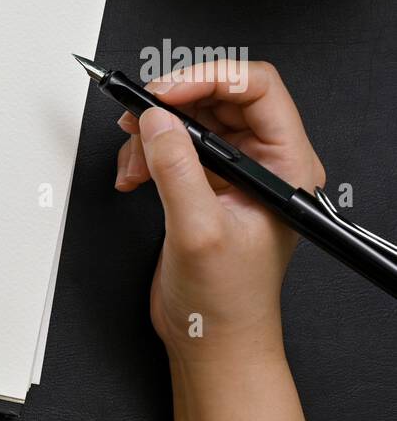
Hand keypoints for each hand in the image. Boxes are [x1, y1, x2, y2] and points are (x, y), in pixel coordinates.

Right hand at [113, 61, 324, 360]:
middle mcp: (264, 163)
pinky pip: (173, 146)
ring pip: (191, 120)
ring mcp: (233, 174)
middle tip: (138, 116)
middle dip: (172, 105)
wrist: (211, 340)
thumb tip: (157, 122)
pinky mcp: (204, 185)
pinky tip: (135, 175)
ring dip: (153, 133)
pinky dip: (146, 152)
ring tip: (134, 160)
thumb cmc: (226, 301)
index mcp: (286, 166)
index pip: (256, 89)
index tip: (164, 94)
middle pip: (220, 97)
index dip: (208, 80)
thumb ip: (177, 171)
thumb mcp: (199, 231)